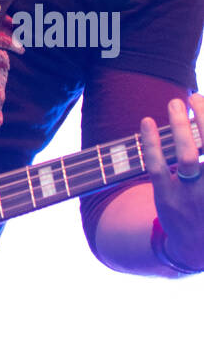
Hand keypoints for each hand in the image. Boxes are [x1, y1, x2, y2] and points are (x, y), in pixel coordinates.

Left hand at [141, 94, 203, 270]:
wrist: (196, 247)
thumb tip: (200, 122)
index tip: (203, 99)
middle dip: (203, 118)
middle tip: (193, 97)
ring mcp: (192, 196)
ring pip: (186, 156)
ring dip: (179, 126)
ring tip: (174, 102)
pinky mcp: (167, 199)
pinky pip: (157, 166)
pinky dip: (151, 142)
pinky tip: (147, 121)